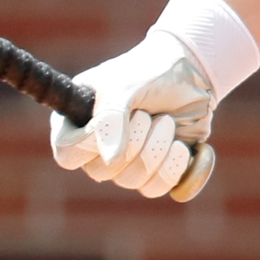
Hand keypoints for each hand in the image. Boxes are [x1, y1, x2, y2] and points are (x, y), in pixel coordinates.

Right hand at [50, 29, 216, 200]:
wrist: (191, 73)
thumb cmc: (149, 72)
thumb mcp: (125, 86)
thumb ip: (111, 119)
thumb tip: (111, 161)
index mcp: (77, 122)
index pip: (68, 153)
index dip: (91, 144)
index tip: (119, 119)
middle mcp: (96, 148)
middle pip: (103, 172)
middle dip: (135, 141)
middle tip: (148, 115)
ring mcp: (125, 162)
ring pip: (134, 180)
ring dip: (157, 149)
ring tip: (167, 121)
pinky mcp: (153, 171)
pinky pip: (158, 187)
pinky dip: (176, 167)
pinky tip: (184, 146)